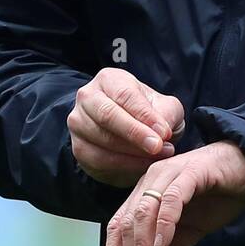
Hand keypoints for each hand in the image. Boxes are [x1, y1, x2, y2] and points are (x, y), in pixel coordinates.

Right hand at [67, 68, 185, 186]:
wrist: (132, 134)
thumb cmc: (148, 114)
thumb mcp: (165, 107)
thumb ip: (167, 114)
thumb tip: (161, 132)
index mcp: (109, 79)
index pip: (125, 95)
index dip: (145, 115)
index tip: (164, 133)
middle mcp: (88, 97)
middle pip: (107, 115)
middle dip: (134, 133)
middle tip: (157, 147)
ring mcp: (78, 123)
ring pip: (102, 140)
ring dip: (132, 153)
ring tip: (157, 157)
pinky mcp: (78, 148)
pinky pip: (98, 160)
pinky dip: (123, 166)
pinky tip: (142, 166)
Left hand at [104, 141, 244, 245]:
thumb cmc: (217, 195)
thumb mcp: (190, 231)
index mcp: (146, 192)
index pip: (118, 223)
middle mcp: (152, 180)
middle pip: (127, 220)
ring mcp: (170, 174)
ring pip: (144, 210)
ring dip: (143, 244)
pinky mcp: (191, 171)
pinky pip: (172, 198)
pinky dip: (165, 222)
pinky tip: (164, 241)